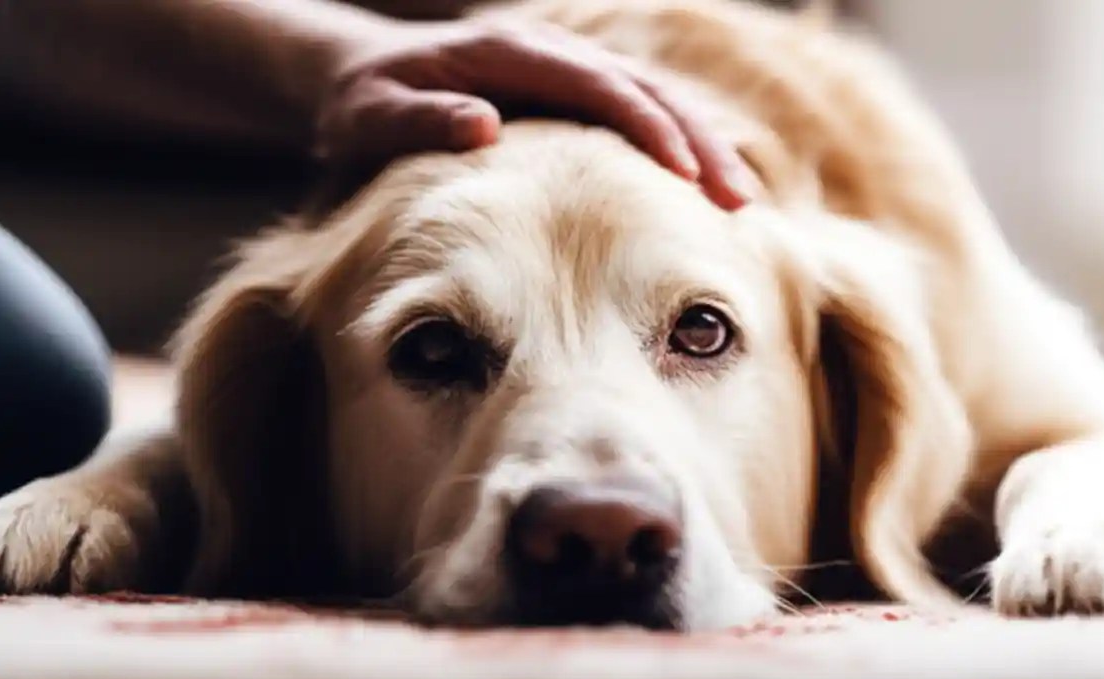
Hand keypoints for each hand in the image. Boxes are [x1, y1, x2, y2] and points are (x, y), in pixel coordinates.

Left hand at [314, 19, 758, 210]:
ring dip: (700, 146)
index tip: (686, 175)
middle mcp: (550, 51)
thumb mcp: (373, 113)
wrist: (362, 72)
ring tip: (741, 202)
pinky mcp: (571, 92)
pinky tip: (704, 187)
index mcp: (512, 52)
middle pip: (645, 89)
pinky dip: (676, 145)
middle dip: (699, 142)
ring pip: (654, 99)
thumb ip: (422, 119)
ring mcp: (566, 68)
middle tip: (739, 200)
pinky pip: (638, 113)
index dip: (648, 127)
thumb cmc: (364, 102)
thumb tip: (485, 128)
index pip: (599, 85)